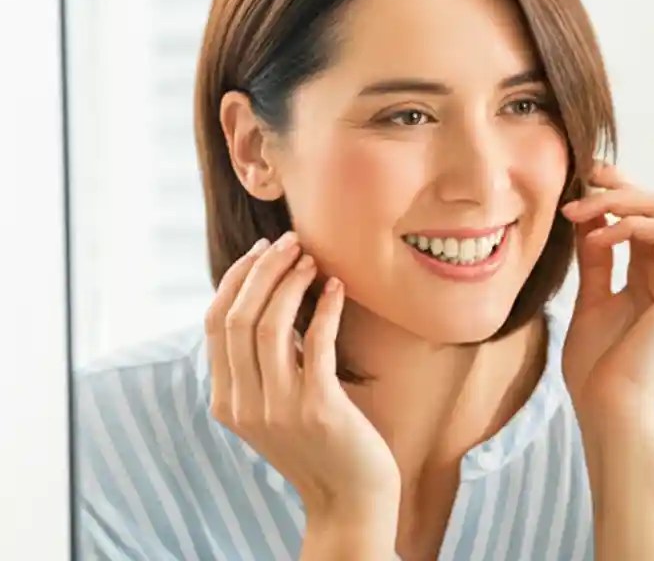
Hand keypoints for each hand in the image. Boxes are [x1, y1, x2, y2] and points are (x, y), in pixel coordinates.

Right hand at [205, 232, 399, 530]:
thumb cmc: (323, 443)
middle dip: (263, 270)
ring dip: (291, 282)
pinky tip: (337, 288)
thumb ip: (265, 365)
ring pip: (270, 325)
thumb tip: (272, 300)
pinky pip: (314, 343)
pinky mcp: (318, 407)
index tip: (262, 250)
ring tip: (313, 258)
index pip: (216, 324)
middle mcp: (244, 405)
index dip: (236, 280)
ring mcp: (278, 408)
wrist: (350, 498)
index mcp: (227, 402)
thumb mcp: (279, 404)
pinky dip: (324, 308)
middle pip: (238, 317)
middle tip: (291, 241)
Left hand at [560, 163, 653, 420]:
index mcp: (650, 276)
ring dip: (617, 202)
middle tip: (581, 181)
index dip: (615, 189)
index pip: (641, 215)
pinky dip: (626, 227)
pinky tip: (596, 238)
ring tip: (579, 212)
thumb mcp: (589, 300)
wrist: (608, 410)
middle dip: (617, 185)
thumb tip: (585, 219)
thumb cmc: (597, 370)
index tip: (581, 177)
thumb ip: (593, 261)